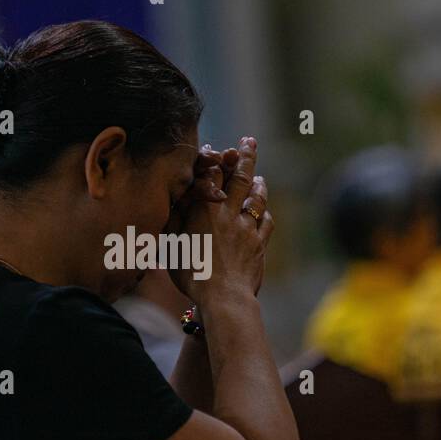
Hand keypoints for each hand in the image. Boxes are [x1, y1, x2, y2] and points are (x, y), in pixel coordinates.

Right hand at [169, 136, 272, 303]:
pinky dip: (265, 211)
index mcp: (206, 211)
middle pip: (241, 177)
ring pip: (257, 197)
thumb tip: (176, 201)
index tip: (214, 149)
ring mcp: (247, 228)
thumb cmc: (192, 274)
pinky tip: (263, 209)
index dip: (213, 159)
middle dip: (245, 156)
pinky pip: (266, 221)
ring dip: (258, 183)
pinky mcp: (260, 244)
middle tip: (249, 141)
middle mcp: (229, 214)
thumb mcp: (174, 245)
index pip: (212, 176)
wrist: (224, 298)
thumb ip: (175, 220)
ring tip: (259, 175)